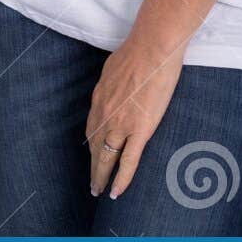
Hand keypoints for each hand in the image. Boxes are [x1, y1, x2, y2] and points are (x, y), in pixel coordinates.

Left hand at [85, 35, 185, 198]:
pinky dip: (121, 178)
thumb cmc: (136, 54)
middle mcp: (104, 115)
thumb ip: (113, 84)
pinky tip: (116, 191)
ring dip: (101, 176)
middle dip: (92, 167)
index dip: (92, 144)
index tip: (92, 155)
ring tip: (99, 191)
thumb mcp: (113, 69)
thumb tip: (116, 87)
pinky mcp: (139, 130)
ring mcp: (120, 124)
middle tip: (91, 184)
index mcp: (99, 100)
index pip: (92, 129)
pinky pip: (128, 161)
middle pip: (95, 147)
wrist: (150, 50)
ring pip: (107, 158)